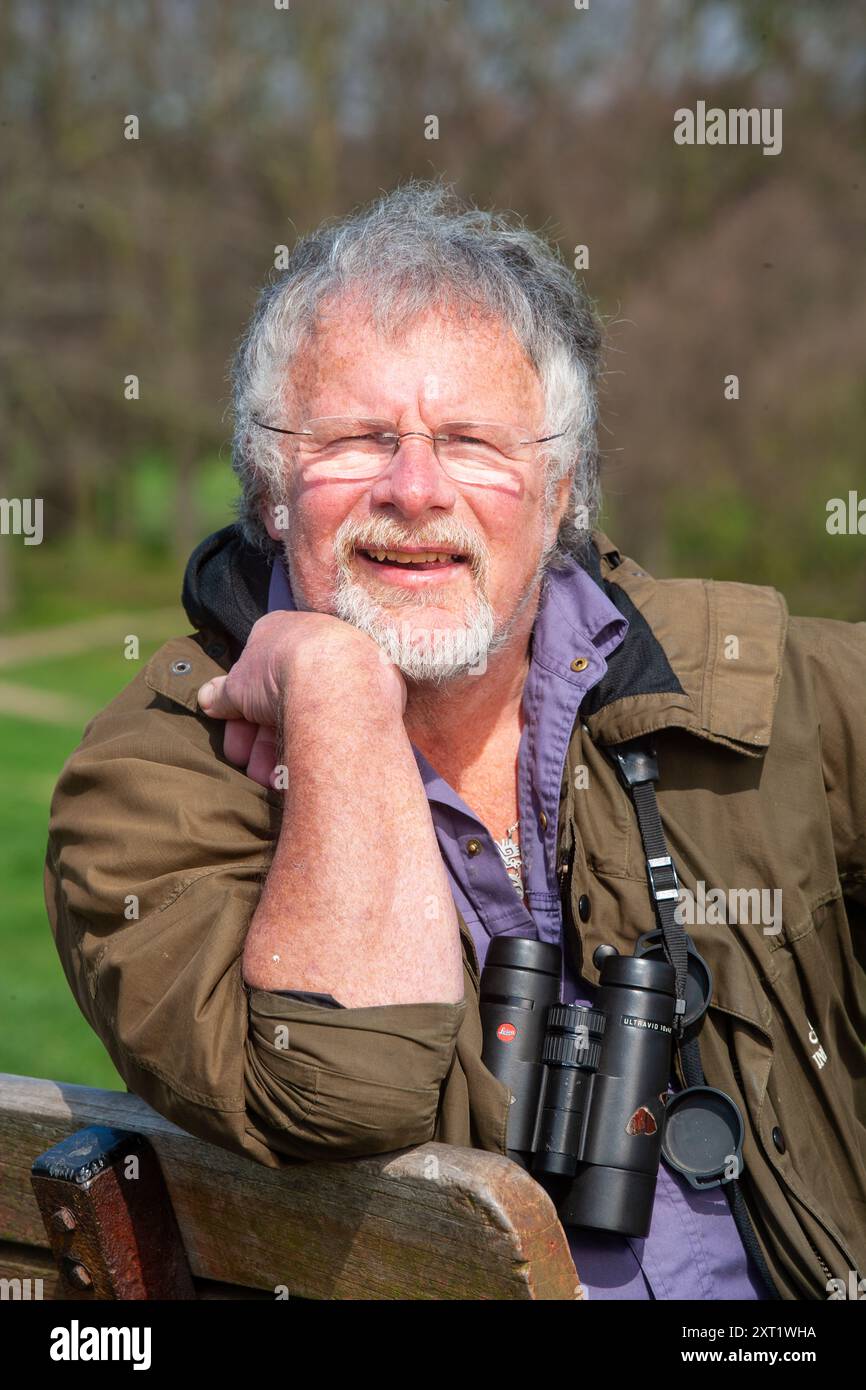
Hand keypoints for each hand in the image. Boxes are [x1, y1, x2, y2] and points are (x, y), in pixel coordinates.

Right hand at [197, 611, 406, 787]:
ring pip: (305, 717)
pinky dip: (313, 748)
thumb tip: (205, 698)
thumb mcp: (237, 684)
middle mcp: (314, 647)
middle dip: (259, 743)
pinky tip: (300, 774)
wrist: (339, 676)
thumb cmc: (279, 669)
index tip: (235, 747)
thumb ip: (221, 693)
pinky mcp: (368, 695)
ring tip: (273, 781)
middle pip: (279, 702)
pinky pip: (332, 725)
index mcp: (281, 633)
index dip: (239, 716)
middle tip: (251, 770)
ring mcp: (343, 670)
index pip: (254, 680)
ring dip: (282, 753)